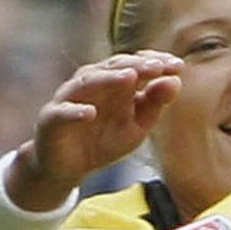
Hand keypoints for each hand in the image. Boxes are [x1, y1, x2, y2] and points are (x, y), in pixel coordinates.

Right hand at [15, 50, 181, 197]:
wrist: (68, 167)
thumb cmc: (104, 141)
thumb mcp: (136, 127)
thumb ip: (154, 105)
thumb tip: (176, 81)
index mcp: (114, 83)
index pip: (135, 64)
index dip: (155, 62)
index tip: (178, 65)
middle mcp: (91, 83)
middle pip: (113, 67)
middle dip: (136, 65)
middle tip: (158, 65)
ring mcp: (70, 98)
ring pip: (88, 81)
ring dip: (108, 79)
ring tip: (129, 78)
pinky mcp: (52, 118)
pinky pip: (63, 112)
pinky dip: (76, 111)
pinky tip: (90, 113)